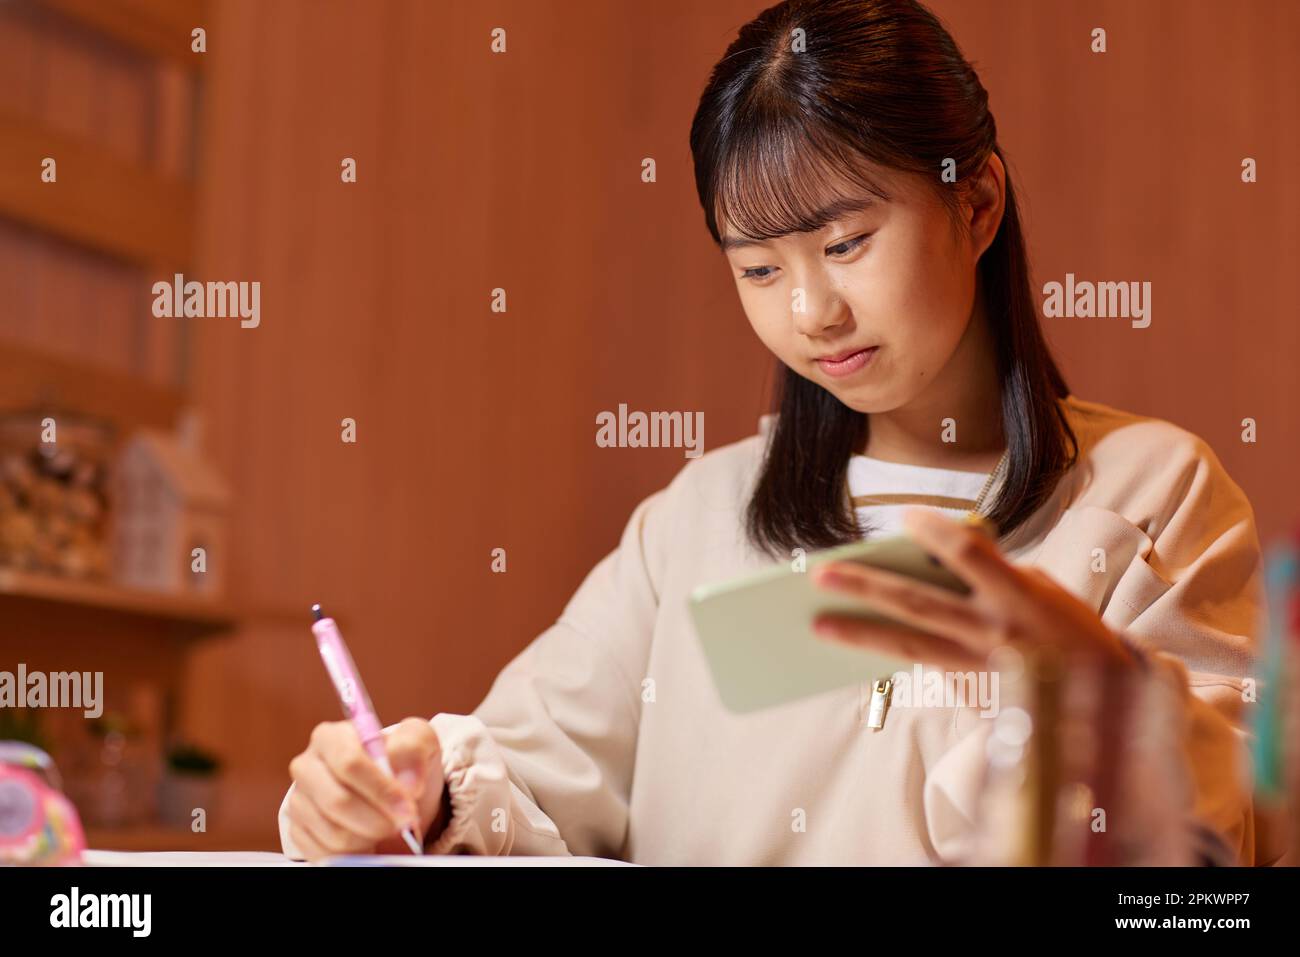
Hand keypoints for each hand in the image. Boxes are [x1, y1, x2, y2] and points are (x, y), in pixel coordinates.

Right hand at [286, 717, 446, 860]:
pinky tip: (370, 840)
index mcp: (331, 737)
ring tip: (387, 829)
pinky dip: (355, 853)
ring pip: (333, 832)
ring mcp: (300, 801)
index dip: (381, 789)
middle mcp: (307, 766)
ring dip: (370, 838)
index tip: (407, 808)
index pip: (350, 763)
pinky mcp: (299, 831)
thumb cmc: (401, 763)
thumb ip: (415, 750)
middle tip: (402, 825)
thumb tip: (409, 783)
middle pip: (338, 801)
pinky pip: (326, 853)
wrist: (392, 793)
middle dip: (377, 820)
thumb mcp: (419, 742)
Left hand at [810, 508, 1137, 670]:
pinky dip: (888, 658)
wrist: (1110, 704)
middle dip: (867, 587)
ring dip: (860, 634)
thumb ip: (995, 575)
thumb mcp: (1045, 593)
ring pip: (910, 647)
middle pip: (920, 605)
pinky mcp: (973, 696)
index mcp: (1020, 597)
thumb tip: (935, 565)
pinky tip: (853, 649)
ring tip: (819, 625)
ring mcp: (981, 668)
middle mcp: (997, 633)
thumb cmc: (1071, 632)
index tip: (906, 516)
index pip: (972, 555)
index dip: (937, 534)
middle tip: (819, 575)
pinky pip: (924, 670)